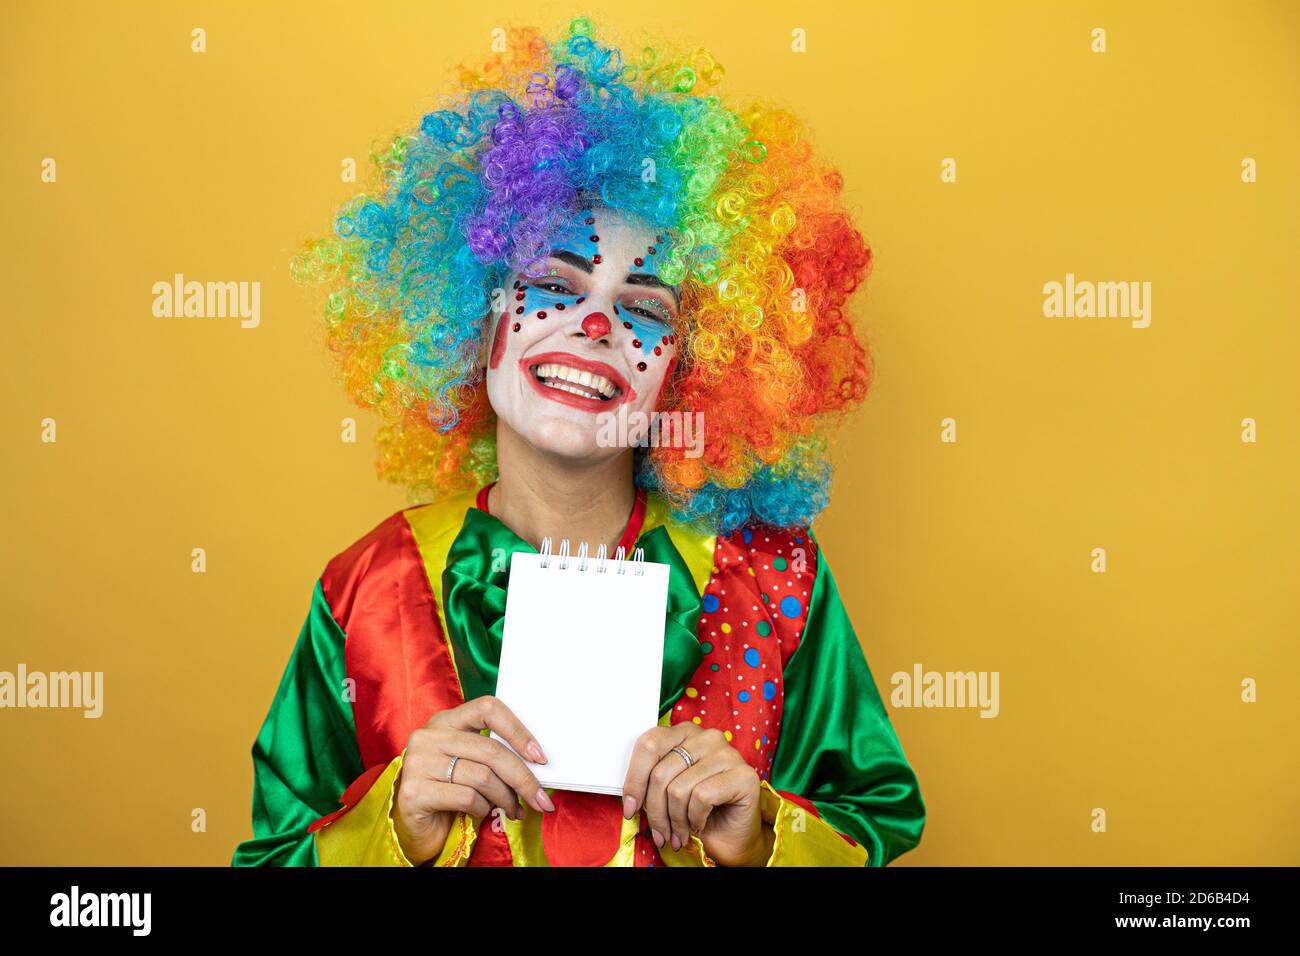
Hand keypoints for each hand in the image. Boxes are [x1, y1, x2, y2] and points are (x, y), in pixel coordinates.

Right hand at [391, 695, 554, 864]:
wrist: (414, 828)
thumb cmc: (449, 793)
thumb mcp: (470, 765)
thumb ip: (492, 757)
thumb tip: (536, 765)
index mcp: (445, 721)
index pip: (488, 709)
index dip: (518, 731)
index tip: (539, 757)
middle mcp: (428, 736)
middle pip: (491, 750)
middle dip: (523, 778)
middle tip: (541, 799)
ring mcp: (418, 763)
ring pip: (483, 777)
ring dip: (506, 798)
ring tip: (513, 810)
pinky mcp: (414, 792)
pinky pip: (468, 798)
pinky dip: (484, 809)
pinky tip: (482, 813)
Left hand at [621, 723, 765, 866]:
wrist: (732, 837)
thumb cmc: (698, 813)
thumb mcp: (667, 792)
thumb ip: (650, 782)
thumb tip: (629, 797)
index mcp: (685, 733)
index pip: (649, 745)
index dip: (634, 780)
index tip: (631, 808)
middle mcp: (707, 737)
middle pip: (661, 772)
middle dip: (655, 811)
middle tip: (660, 833)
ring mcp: (728, 753)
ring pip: (679, 788)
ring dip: (675, 821)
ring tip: (680, 833)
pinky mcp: (743, 775)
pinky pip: (702, 797)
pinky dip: (695, 818)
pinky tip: (699, 824)